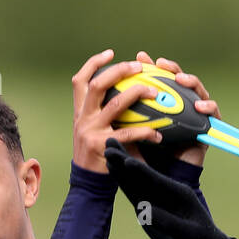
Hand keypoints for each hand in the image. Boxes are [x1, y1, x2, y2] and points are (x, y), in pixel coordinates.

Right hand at [71, 50, 163, 172]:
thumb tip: (127, 92)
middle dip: (119, 71)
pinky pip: (129, 135)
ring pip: (115, 104)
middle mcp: (83, 118)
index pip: (81, 80)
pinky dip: (146, 133)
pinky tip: (158, 135)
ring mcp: (91, 132)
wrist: (89, 185)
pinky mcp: (103, 147)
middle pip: (98, 85)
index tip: (110, 53)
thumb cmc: (97, 156)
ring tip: (154, 91)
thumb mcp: (93, 131)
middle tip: (139, 66)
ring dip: (137, 94)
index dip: (94, 64)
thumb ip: (103, 114)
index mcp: (80, 112)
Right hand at [104, 139, 238, 238]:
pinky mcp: (149, 206)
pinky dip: (123, 181)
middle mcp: (166, 191)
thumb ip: (169, 223)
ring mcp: (156, 198)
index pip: (157, 180)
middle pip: (142, 174)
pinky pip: (133, 191)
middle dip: (125, 159)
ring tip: (107, 150)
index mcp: (179, 193)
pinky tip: (113, 169)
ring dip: (121, 166)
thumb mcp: (189, 235)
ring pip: (135, 180)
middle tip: (109, 142)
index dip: (142, 171)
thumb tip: (145, 211)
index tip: (127, 161)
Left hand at [133, 51, 219, 168]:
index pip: (158, 80)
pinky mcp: (207, 126)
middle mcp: (179, 106)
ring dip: (191, 81)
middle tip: (162, 64)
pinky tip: (200, 106)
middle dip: (171, 68)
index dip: (151, 67)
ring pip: (197, 90)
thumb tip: (105, 97)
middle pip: (178, 80)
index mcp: (162, 105)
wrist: (164, 178)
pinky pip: (213, 113)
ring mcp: (194, 114)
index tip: (141, 58)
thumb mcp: (130, 133)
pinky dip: (209, 106)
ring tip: (181, 80)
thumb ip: (122, 118)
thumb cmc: (147, 156)